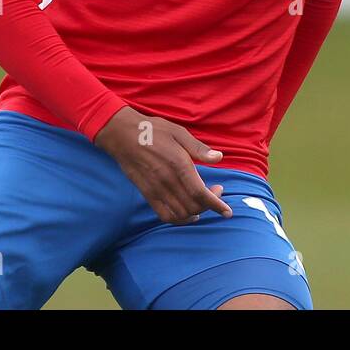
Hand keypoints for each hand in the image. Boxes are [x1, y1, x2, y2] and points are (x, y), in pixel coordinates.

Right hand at [93, 106, 233, 224]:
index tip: (227, 211)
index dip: (216, 205)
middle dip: (209, 205)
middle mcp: (167, 180)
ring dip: (195, 213)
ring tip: (202, 203)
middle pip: (193, 206)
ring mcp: (156, 189)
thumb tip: (219, 158)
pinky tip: (186, 213)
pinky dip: (178, 219)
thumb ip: (199, 148)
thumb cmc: (153, 130)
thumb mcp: (179, 132)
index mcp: (178, 164)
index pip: (200, 193)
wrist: (122, 135)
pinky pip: (164, 215)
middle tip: (215, 192)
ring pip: (180, 213)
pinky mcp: (146, 193)